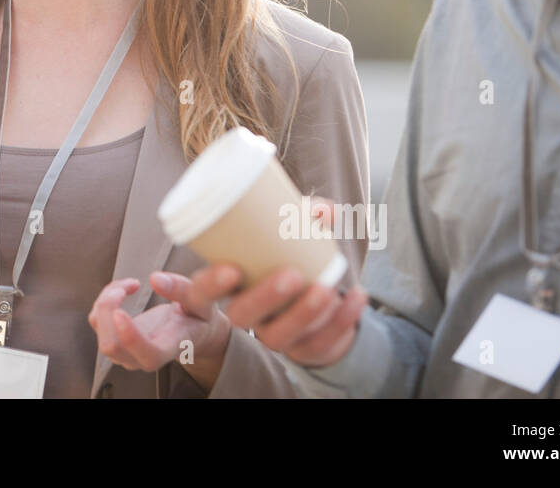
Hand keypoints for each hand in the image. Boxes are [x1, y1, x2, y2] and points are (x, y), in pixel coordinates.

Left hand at [87, 272, 232, 385]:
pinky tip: (125, 288)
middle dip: (108, 311)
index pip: (148, 355)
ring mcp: (126, 351)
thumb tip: (155, 279)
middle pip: (111, 346)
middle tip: (126, 286)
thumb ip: (182, 290)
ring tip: (130, 284)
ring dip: (107, 300)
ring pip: (99, 330)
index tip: (120, 312)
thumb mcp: (201, 301)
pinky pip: (97, 319)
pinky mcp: (115, 338)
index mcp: (169, 349)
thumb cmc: (198, 317)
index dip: (131, 337)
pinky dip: (105, 297)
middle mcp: (142, 357)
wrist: (191, 330)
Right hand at [188, 202, 368, 368]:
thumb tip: (322, 211)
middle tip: (292, 275)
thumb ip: (303, 218)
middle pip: (241, 316)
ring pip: (280, 336)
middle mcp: (246, 313)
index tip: (230, 268)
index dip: (210, 284)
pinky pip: (321, 342)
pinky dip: (343, 320)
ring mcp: (274, 334)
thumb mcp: (290, 234)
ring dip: (304, 313)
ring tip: (327, 288)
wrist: (320, 302)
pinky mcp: (305, 348)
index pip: (202, 292)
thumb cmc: (290, 257)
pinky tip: (358, 295)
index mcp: (229, 284)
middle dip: (265, 297)